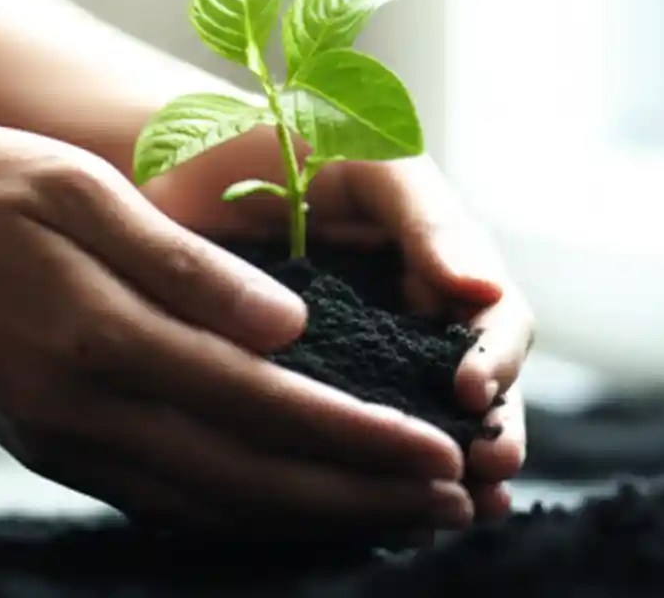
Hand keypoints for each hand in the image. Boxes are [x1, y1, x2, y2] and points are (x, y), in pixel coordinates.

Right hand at [0, 123, 471, 536]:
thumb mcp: (82, 192)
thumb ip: (190, 267)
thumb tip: (293, 329)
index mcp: (104, 338)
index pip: (264, 406)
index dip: (360, 438)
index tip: (439, 452)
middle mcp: (89, 413)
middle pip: (252, 479)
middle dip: (362, 498)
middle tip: (454, 503)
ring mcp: (69, 445)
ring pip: (215, 508)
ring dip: (317, 520)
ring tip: (401, 520)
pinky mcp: (57, 452)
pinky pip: (170, 504)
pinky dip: (246, 518)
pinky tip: (297, 513)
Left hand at [143, 132, 535, 521]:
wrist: (166, 166)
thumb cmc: (275, 148)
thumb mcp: (365, 165)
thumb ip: (426, 217)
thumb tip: (482, 290)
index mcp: (436, 264)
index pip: (494, 320)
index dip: (497, 358)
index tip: (470, 390)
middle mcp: (408, 321)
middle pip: (473, 391)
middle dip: (491, 433)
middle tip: (489, 471)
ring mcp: (360, 364)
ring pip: (417, 428)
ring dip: (448, 470)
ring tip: (465, 510)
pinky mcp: (303, 396)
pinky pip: (347, 443)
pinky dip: (373, 479)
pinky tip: (388, 515)